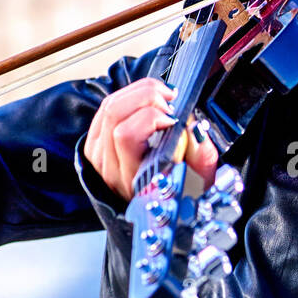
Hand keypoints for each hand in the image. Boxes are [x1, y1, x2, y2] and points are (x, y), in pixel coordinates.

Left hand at [83, 78, 217, 202]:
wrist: (156, 205)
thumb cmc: (177, 191)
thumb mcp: (199, 181)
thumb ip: (202, 155)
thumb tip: (193, 127)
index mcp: (134, 179)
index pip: (128, 135)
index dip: (152, 117)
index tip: (174, 119)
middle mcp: (110, 166)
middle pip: (115, 113)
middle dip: (147, 96)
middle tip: (170, 102)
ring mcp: (98, 153)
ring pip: (110, 106)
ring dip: (140, 92)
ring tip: (163, 98)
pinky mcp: (95, 142)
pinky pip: (106, 107)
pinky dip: (129, 95)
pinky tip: (148, 100)